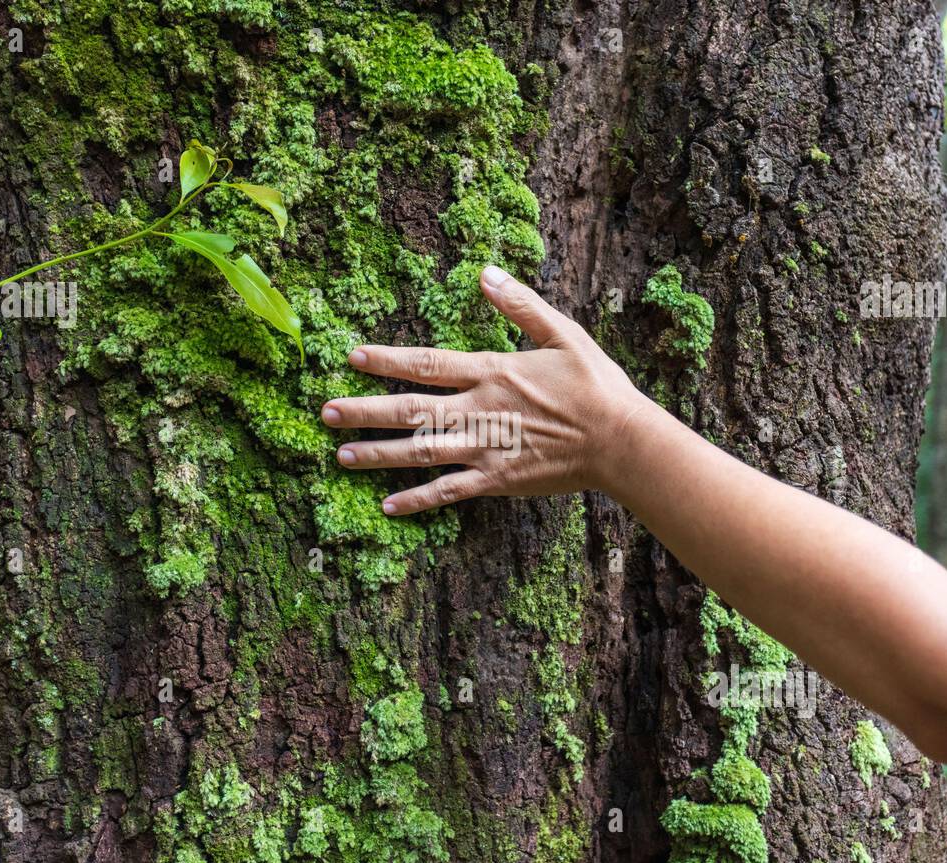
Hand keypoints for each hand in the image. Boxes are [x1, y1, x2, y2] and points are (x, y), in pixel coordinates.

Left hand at [320, 265, 652, 514]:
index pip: (427, 363)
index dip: (387, 360)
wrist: (621, 441)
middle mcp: (480, 410)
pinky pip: (449, 491)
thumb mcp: (562, 333)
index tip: (352, 357)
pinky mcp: (497, 479)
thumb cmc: (596, 385)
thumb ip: (520, 305)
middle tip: (325, 413)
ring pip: (420, 452)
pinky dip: (418, 500)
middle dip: (365, 411)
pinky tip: (387, 506)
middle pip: (410, 410)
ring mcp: (486, 448)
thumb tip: (485, 272)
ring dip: (379, 454)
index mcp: (492, 372)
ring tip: (341, 456)